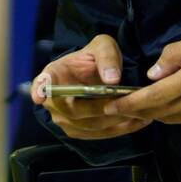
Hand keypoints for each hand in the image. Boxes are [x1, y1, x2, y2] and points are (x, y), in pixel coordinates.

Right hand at [31, 35, 150, 140]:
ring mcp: (65, 119)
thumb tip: (112, 79)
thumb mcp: (102, 46)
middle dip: (103, 107)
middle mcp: (54, 101)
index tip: (39, 96)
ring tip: (141, 111)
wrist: (94, 74)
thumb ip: (107, 57)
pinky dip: (121, 129)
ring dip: (116, 120)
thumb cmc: (93, 58)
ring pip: (91, 125)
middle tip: (129, 102)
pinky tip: (140, 120)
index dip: (40, 89)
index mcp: (54, 74)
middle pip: (76, 110)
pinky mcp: (79, 132)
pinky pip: (100, 134)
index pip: (44, 82)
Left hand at [104, 33, 180, 132]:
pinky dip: (177, 112)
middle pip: (157, 112)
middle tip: (117, 104)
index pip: (153, 97)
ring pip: (171, 118)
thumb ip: (177, 54)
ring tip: (143, 101)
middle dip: (136, 109)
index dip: (129, 102)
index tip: (110, 104)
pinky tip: (180, 100)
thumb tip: (153, 73)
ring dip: (155, 111)